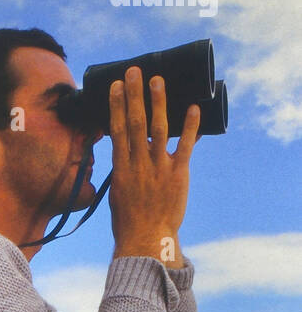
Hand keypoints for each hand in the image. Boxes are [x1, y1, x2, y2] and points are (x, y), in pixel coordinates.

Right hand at [109, 67, 198, 263]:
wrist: (146, 240)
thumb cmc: (129, 220)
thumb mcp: (117, 192)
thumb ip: (123, 169)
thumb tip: (124, 151)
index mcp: (121, 168)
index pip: (117, 130)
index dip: (116, 106)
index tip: (116, 86)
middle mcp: (139, 164)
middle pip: (135, 123)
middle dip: (134, 95)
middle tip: (135, 71)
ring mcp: (159, 168)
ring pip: (159, 129)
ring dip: (158, 103)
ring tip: (157, 81)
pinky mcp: (178, 174)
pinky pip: (186, 146)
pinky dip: (190, 127)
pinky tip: (193, 107)